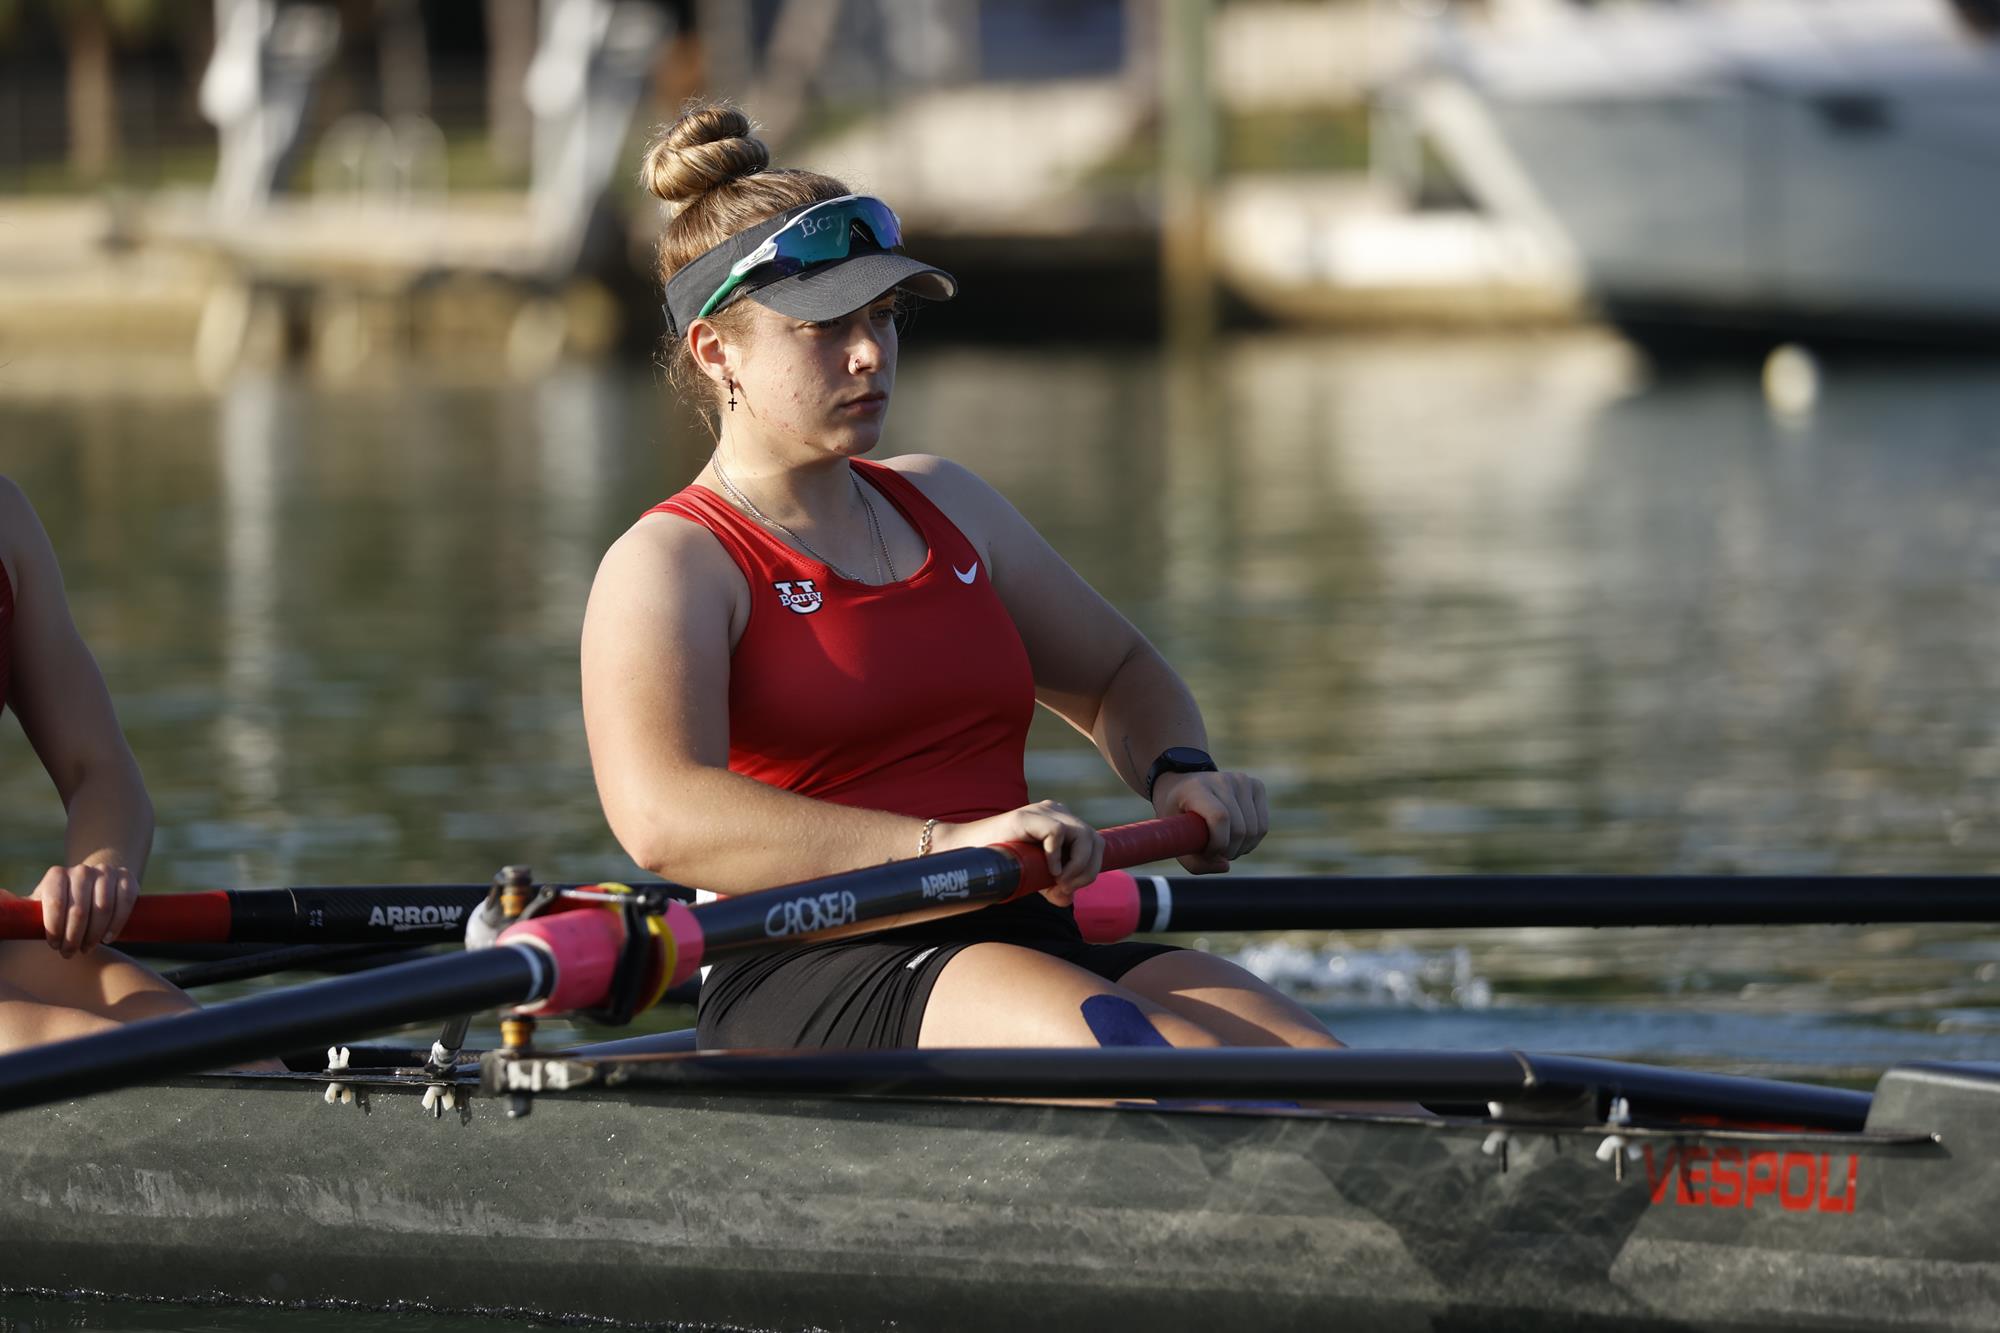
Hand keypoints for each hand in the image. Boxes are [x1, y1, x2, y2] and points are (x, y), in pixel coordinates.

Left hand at [29, 863, 138, 957]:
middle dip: (74, 936)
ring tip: (87, 948)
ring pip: (103, 907)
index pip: (54, 903)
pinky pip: (125, 902)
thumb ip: (18, 906)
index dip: (54, 928)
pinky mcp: (127, 877)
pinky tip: (109, 937)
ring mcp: (106, 872)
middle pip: (80, 909)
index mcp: (57, 875)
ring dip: (95, 933)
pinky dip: (117, 922)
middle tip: (70, 953)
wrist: (94, 884)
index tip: (53, 946)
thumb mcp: (38, 904)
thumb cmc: (62, 902)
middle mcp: (81, 870)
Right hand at [929, 800, 1104, 906]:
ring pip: (1083, 835)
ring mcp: (1042, 811)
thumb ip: (1053, 885)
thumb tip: (1067, 898)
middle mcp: (1055, 811)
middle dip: (1087, 870)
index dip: (1090, 869)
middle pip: (1095, 840)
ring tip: (1059, 882)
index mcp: (1061, 821)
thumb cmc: (1000, 864)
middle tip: (1066, 888)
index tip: (1069, 889)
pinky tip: (1049, 870)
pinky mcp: (1027, 816)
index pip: (1095, 843)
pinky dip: (1058, 856)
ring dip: (1077, 865)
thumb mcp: (1034, 876)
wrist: (965, 853)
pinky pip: (1058, 833)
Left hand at [1152, 770, 1266, 873]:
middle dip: (1229, 851)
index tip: (1207, 853)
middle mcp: (1222, 780)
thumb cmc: (1179, 816)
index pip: (1219, 817)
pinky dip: (1252, 841)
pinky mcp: (1256, 786)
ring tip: (1225, 847)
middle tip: (1215, 854)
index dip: (1218, 844)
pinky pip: (1263, 826)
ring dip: (1241, 848)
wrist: (1185, 786)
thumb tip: (1226, 866)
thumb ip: (1195, 863)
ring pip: (1255, 830)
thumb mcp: (1175, 840)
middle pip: (1240, 828)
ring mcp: (1242, 781)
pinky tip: (1237, 839)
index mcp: (1196, 789)